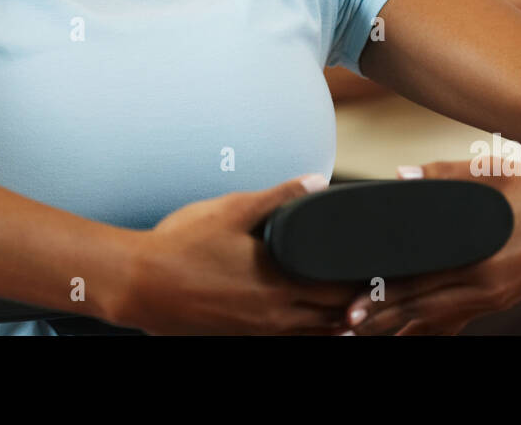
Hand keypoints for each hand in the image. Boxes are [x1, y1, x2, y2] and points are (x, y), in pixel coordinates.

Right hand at [107, 175, 359, 334]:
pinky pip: (290, 339)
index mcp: (279, 284)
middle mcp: (275, 315)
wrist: (139, 284)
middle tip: (376, 282)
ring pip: (314, 333)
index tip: (381, 265)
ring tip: (356, 306)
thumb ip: (279, 196)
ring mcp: (258, 330)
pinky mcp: (242, 335)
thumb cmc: (181, 246)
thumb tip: (316, 181)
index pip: (340, 289)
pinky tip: (313, 318)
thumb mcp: (231, 210)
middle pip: (334, 315)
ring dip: (337, 320)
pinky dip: (310, 329)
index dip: (364, 279)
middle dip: (357, 301)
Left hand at [342, 161, 520, 335]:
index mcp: (482, 259)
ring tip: (368, 331)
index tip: (353, 299)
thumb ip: (444, 177)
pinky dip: (433, 324)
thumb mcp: (494, 174)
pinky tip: (413, 329)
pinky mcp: (503, 296)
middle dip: (385, 318)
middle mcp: (488, 287)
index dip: (385, 293)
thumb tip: (400, 174)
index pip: (422, 281)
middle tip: (347, 323)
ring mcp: (497, 297)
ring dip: (404, 326)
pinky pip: (460, 316)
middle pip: (425, 309)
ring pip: (441, 319)